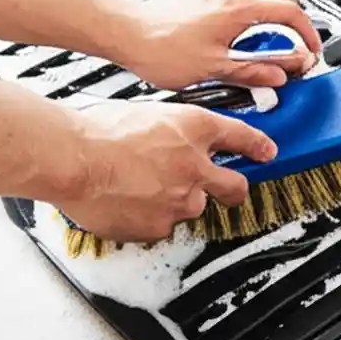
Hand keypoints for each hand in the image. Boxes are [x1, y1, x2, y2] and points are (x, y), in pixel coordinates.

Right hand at [57, 101, 276, 242]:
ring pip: (191, 206)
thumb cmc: (98, 131)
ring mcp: (182, 200)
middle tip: (228, 191)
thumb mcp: (147, 113)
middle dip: (235, 190)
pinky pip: (161, 226)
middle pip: (235, 186)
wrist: (74, 160)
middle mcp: (197, 165)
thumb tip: (175, 140)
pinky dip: (149, 218)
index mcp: (194, 128)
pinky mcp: (161, 226)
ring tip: (140, 189)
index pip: (241, 137)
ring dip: (175, 201)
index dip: (257, 146)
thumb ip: (171, 131)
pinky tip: (127, 204)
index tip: (266, 152)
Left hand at [108, 0, 323, 90]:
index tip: (311, 52)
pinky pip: (241, 3)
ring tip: (271, 51)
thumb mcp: (216, 69)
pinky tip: (242, 43)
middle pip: (281, 0)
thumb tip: (282, 74)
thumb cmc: (160, 48)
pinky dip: (254, 20)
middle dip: (297, 25)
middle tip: (299, 50)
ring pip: (261, 0)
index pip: (291, 13)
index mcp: (239, 9)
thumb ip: (255, 70)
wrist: (124, 32)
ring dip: (274, 22)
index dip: (309, 34)